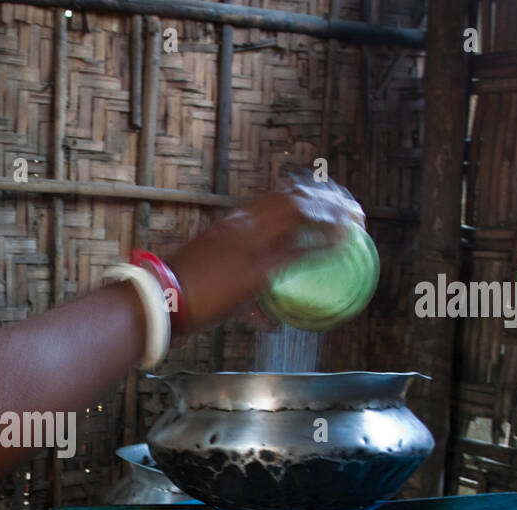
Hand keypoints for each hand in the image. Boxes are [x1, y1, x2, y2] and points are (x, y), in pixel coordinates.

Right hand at [162, 179, 365, 335]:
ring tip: (355, 218)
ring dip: (332, 214)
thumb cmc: (179, 288)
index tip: (327, 198)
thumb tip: (260, 308)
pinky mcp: (257, 270)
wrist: (161, 296)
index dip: (307, 195)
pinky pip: (299, 251)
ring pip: (301, 214)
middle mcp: (244, 224)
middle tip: (350, 206)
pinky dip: (325, 244)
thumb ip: (239, 277)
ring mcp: (251, 243)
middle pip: (294, 198)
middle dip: (326, 199)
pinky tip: (344, 242)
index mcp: (233, 221)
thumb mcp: (211, 268)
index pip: (278, 197)